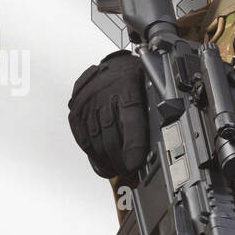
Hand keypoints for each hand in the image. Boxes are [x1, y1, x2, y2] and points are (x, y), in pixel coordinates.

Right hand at [66, 50, 148, 184]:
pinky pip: (81, 135)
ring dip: (104, 159)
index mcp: (128, 85)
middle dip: (119, 158)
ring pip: (94, 137)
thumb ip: (150, 112)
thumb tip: (159, 142)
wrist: (113, 62)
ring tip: (114, 170)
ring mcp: (87, 100)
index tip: (134, 164)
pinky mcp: (76, 108)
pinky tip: (100, 161)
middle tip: (128, 171)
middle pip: (110, 133)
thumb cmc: (134, 77)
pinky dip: (91, 152)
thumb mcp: (149, 87)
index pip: (130, 120)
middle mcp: (104, 92)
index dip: (132, 146)